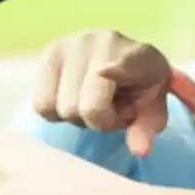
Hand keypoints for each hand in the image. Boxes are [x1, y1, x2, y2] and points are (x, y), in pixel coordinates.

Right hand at [34, 30, 194, 156]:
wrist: (121, 56)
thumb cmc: (141, 88)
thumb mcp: (153, 109)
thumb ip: (147, 129)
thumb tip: (139, 152)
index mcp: (140, 55)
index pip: (127, 62)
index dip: (117, 69)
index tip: (103, 72)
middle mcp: (103, 43)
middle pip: (86, 109)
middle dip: (101, 121)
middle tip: (113, 109)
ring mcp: (72, 44)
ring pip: (60, 109)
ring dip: (77, 117)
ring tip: (94, 101)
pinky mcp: (49, 52)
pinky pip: (42, 105)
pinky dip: (57, 112)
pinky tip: (75, 97)